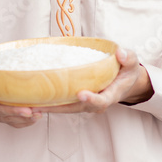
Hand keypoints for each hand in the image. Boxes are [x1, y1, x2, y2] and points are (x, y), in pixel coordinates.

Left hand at [30, 47, 152, 114]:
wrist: (124, 81)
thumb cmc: (126, 71)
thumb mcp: (131, 62)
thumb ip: (127, 58)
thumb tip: (120, 54)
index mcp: (110, 95)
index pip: (101, 101)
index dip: (91, 99)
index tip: (81, 93)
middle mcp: (95, 103)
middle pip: (76, 108)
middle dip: (58, 108)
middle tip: (40, 106)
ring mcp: (84, 103)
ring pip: (65, 108)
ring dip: (48, 108)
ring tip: (29, 106)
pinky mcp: (76, 100)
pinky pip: (62, 104)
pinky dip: (48, 103)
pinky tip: (32, 100)